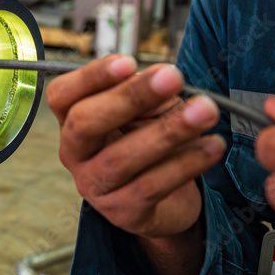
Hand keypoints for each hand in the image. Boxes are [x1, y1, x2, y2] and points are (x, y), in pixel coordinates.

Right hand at [46, 55, 224, 238]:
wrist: (168, 198)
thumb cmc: (150, 140)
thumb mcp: (149, 108)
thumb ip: (149, 90)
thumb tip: (162, 76)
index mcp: (72, 119)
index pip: (62, 95)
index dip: (91, 77)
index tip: (128, 62)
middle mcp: (74, 153)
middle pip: (85, 123)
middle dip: (130, 97)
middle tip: (173, 78)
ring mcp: (94, 186)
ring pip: (121, 158)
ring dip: (167, 131)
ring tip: (205, 111)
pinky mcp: (122, 212)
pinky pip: (151, 187)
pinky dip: (186, 164)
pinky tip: (212, 146)